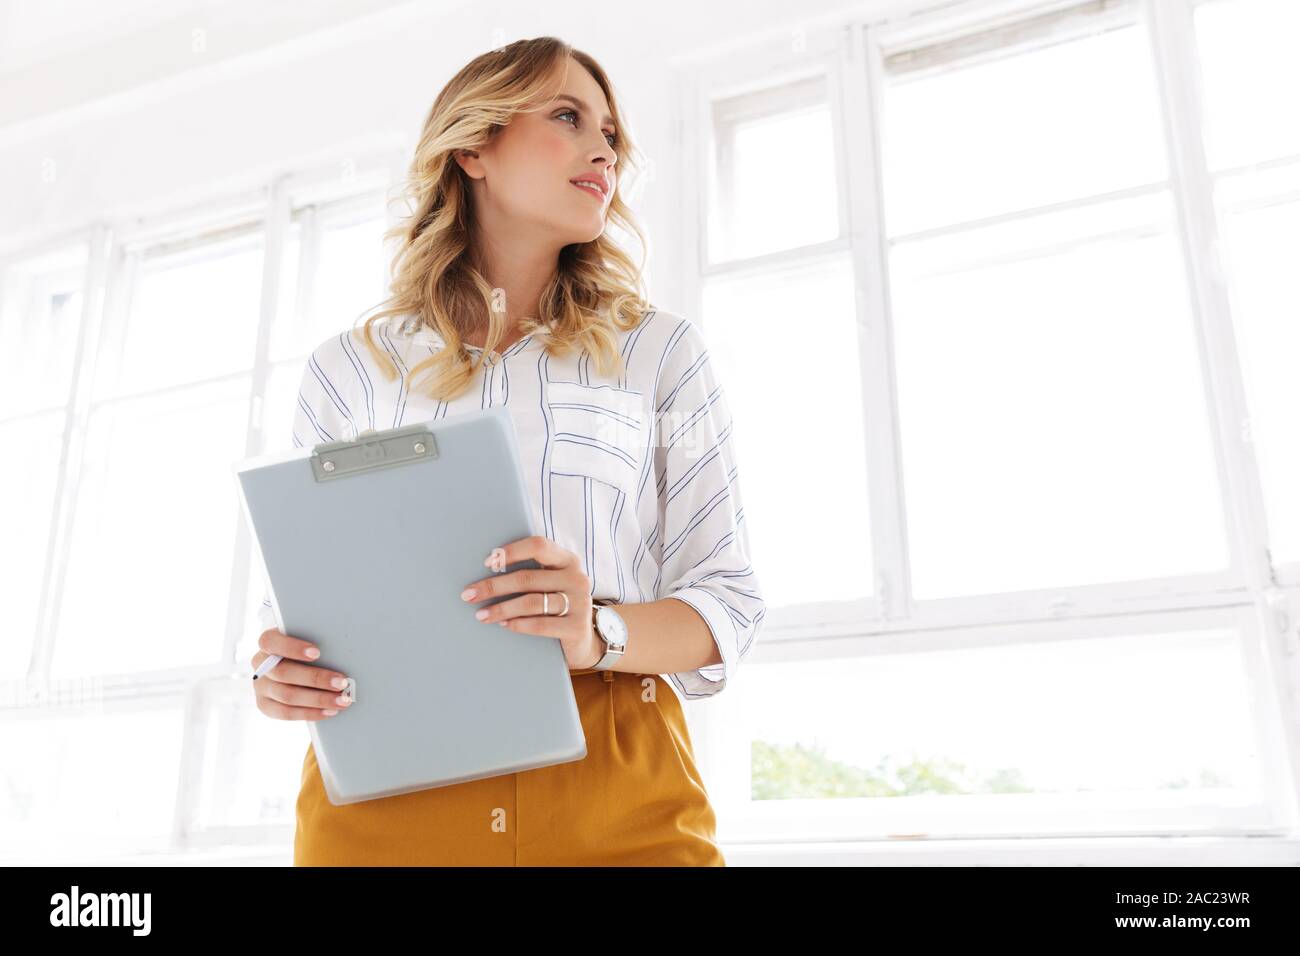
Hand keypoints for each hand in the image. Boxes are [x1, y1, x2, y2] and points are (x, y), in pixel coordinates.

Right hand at [250, 628, 352, 720]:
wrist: (293, 664)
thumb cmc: (306, 648)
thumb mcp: (308, 639)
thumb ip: (317, 640)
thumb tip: (343, 652)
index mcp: (267, 643)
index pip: (270, 642)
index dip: (292, 648)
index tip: (317, 653)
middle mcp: (260, 665)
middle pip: (283, 673)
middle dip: (316, 679)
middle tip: (342, 682)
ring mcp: (260, 686)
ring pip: (287, 696)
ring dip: (318, 700)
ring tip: (342, 701)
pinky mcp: (265, 705)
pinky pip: (286, 713)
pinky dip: (311, 713)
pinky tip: (329, 711)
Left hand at [461, 535, 599, 669]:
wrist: (585, 640)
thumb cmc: (557, 606)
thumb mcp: (550, 584)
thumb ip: (532, 572)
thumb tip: (488, 568)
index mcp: (567, 560)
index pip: (538, 546)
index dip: (511, 552)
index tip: (487, 563)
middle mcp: (577, 578)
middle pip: (527, 578)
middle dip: (493, 586)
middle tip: (469, 594)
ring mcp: (580, 602)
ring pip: (531, 602)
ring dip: (501, 609)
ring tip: (481, 614)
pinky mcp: (577, 627)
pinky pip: (540, 625)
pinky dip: (517, 624)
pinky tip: (503, 625)